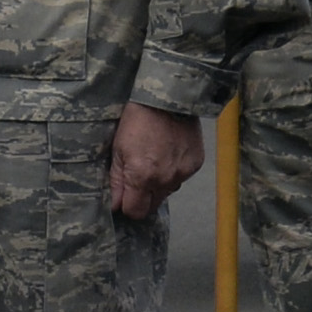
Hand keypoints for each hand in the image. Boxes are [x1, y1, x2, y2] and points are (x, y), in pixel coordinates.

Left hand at [110, 102, 206, 219]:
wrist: (168, 99)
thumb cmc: (138, 120)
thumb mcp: (118, 149)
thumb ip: (117, 181)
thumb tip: (115, 205)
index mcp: (141, 177)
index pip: (135, 212)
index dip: (127, 206)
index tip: (124, 196)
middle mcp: (164, 180)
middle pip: (152, 206)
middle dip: (143, 198)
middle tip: (138, 178)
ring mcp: (182, 173)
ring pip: (167, 192)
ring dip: (159, 184)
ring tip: (155, 160)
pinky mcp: (195, 165)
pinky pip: (181, 178)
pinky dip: (173, 171)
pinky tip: (168, 153)